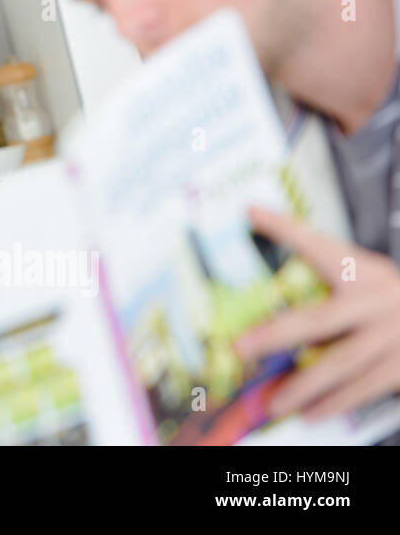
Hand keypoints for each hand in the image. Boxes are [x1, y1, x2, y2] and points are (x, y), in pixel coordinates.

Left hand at [234, 206, 399, 420]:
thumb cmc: (391, 298)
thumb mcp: (366, 273)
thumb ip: (326, 268)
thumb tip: (266, 242)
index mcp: (363, 272)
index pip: (318, 245)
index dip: (284, 228)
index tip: (251, 213)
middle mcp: (377, 300)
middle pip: (319, 319)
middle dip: (276, 336)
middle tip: (241, 347)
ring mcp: (392, 334)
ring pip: (340, 363)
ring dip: (303, 386)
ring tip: (274, 401)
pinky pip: (365, 387)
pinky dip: (337, 402)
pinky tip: (314, 411)